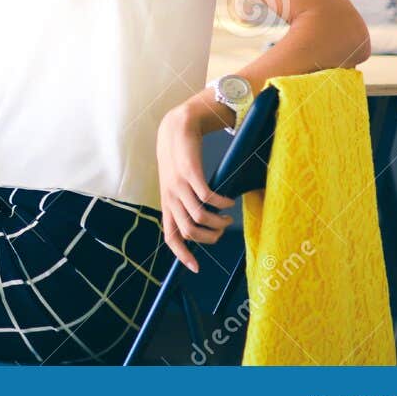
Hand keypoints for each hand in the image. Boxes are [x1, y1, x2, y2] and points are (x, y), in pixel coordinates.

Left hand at [156, 103, 234, 273]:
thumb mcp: (175, 185)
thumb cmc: (178, 160)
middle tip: (223, 231)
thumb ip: (184, 203)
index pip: (170, 236)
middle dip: (210, 238)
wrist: (175, 128)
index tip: (196, 268)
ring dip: (219, 222)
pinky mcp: (190, 172)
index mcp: (167, 203)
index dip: (182, 255)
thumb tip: (202, 223)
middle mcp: (170, 197)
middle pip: (189, 231)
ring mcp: (179, 185)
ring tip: (229, 217)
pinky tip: (229, 201)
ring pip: (200, 216)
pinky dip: (222, 203)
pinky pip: (208, 196)